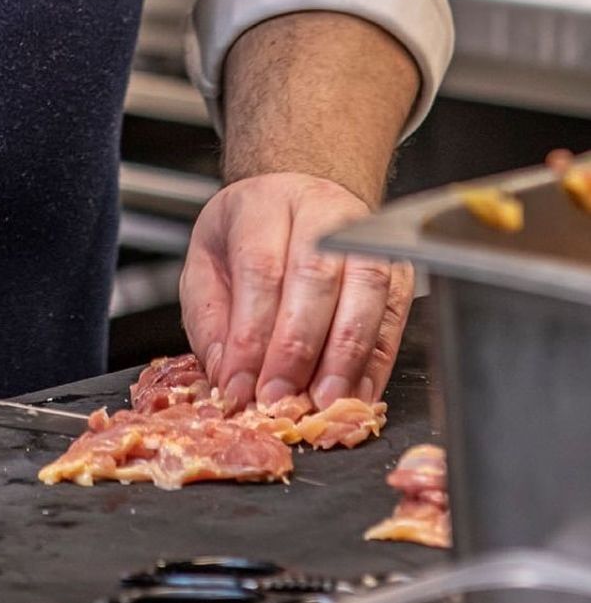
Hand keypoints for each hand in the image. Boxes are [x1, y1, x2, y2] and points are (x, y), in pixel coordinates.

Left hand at [179, 171, 412, 412]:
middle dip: (297, 348)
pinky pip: (394, 314)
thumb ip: (211, 322)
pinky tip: (356, 393)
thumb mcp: (205, 267)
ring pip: (365, 291)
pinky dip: (378, 361)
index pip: (259, 267)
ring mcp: (364, 234)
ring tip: (322, 401)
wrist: (293, 201)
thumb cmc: (247, 239)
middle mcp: (318, 210)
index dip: (251, 334)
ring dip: (344, 356)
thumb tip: (228, 378)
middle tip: (282, 398)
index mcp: (262, 204)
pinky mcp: (397, 266)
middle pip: (315, 276)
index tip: (241, 385)